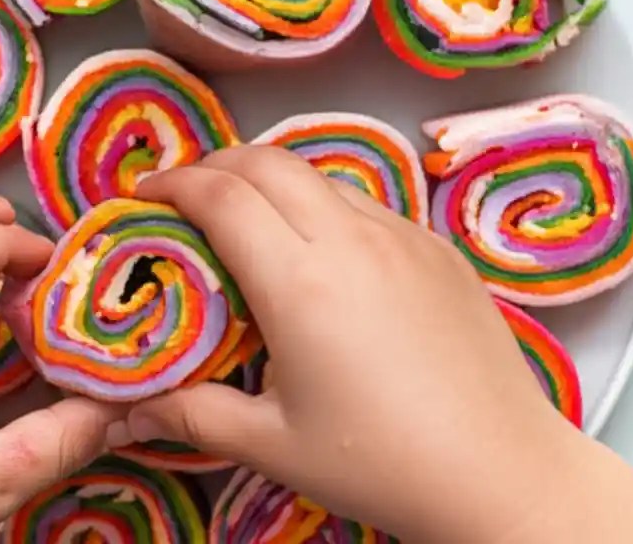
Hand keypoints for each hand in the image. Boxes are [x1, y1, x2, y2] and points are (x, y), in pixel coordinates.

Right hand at [108, 146, 632, 542]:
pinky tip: (319, 251)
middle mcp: (352, 240)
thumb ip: (192, 415)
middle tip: (184, 194)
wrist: (502, 472)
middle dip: (214, 163)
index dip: (173, 183)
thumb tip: (129, 409)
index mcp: (301, 282)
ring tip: (246, 217)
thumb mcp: (273, 444)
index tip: (145, 196)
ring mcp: (403, 236)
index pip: (221, 195)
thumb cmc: (383, 463)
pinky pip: (365, 202)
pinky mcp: (439, 249)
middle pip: (266, 161)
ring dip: (270, 179)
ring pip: (319, 174)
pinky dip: (322, 204)